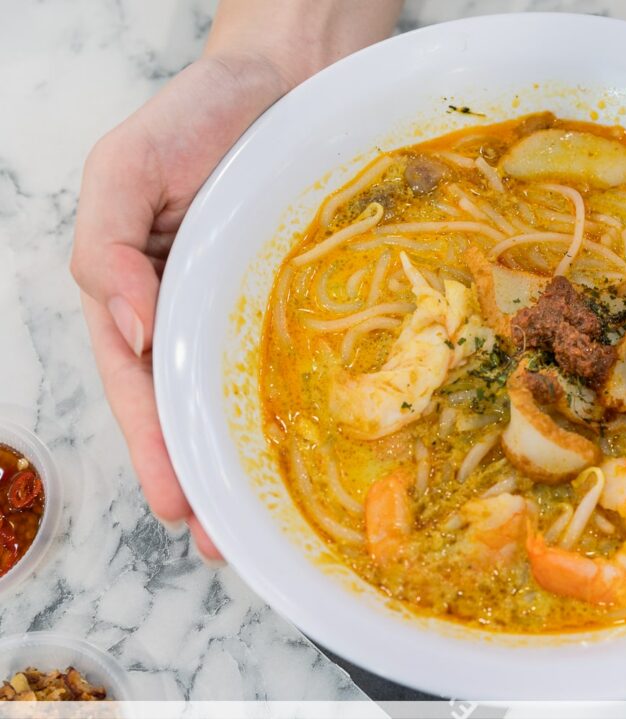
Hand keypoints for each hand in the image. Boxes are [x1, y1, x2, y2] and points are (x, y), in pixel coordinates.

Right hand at [71, 52, 292, 560]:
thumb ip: (106, 245)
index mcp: (141, 294)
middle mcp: (196, 312)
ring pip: (248, 395)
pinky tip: (320, 442)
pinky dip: (303, 402)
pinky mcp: (303, 297)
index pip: (141, 388)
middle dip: (206, 477)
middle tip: (230, 544)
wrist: (285, 78)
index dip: (156, 449)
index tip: (179, 508)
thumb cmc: (196, 116)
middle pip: (194, 408)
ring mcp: (252, 308)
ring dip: (253, 458)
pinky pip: (300, 356)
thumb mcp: (123, 169)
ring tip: (268, 521)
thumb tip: (126, 326)